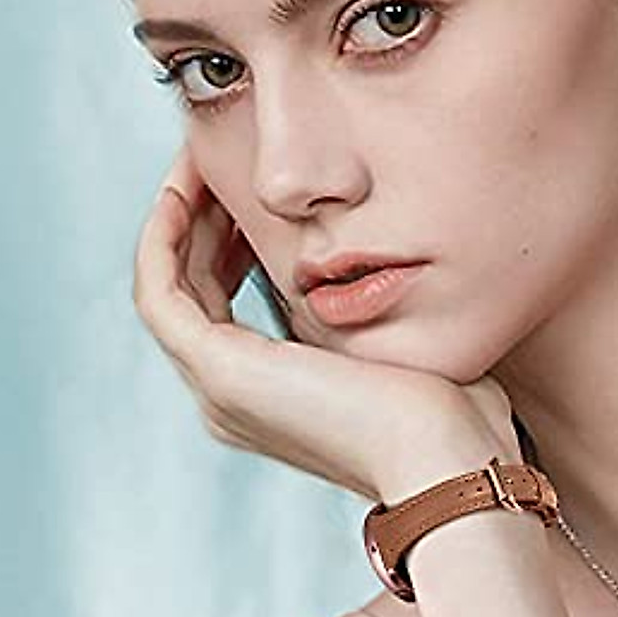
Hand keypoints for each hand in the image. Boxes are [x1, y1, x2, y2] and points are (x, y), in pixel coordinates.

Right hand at [132, 143, 522, 503]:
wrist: (449, 460)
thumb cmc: (455, 418)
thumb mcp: (412, 353)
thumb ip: (384, 319)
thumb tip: (392, 271)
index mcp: (279, 400)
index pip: (229, 311)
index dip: (230, 243)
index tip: (251, 193)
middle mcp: (238, 401)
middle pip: (195, 296)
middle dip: (201, 222)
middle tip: (214, 157)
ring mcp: (224, 392)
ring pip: (172, 290)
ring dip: (178, 220)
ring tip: (198, 158)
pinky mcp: (222, 373)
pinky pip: (162, 294)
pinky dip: (165, 238)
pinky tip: (189, 185)